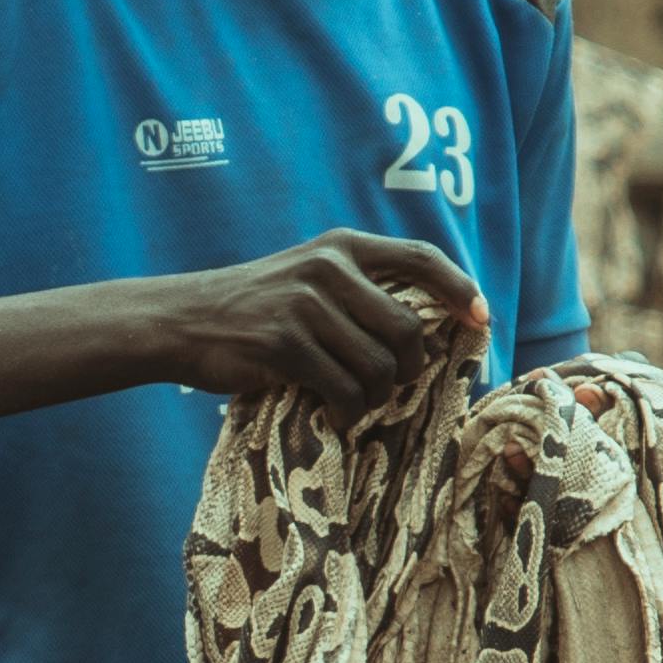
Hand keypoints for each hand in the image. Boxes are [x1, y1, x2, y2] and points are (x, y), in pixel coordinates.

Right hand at [164, 230, 484, 413]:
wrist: (182, 320)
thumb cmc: (254, 308)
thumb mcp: (306, 276)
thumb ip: (358, 290)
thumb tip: (429, 333)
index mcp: (340, 247)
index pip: (420, 257)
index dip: (458, 289)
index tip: (480, 319)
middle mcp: (328, 269)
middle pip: (407, 329)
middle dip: (410, 369)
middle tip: (392, 387)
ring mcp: (305, 306)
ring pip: (377, 366)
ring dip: (375, 397)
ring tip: (355, 402)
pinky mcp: (284, 345)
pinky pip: (343, 390)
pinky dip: (347, 413)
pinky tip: (334, 415)